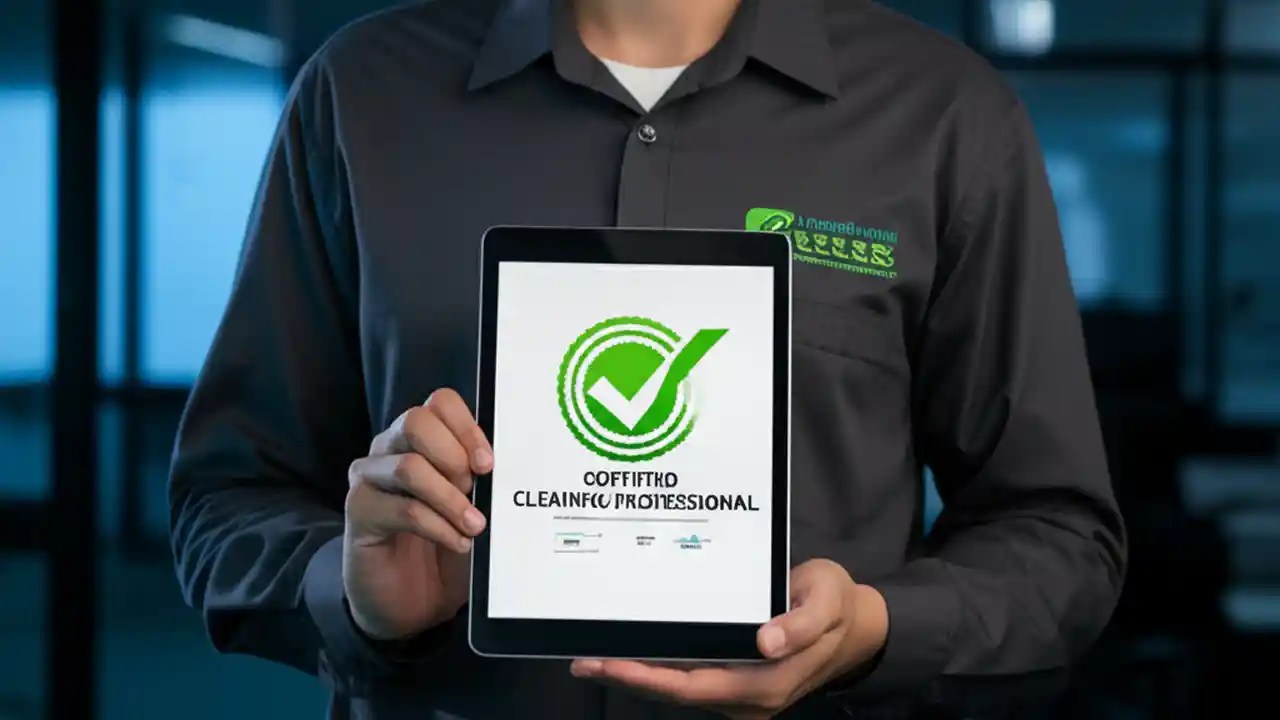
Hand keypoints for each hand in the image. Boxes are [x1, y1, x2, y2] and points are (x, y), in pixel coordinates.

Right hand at [343, 388, 491, 640]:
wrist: (411, 603)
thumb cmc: (445, 549)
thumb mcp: (473, 510)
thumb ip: (483, 483)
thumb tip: (508, 467)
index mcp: (419, 439)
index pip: (439, 403)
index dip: (467, 427)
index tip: (488, 463)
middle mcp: (389, 449)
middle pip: (416, 421)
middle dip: (454, 455)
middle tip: (476, 489)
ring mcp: (369, 479)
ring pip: (409, 466)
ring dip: (451, 498)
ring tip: (475, 525)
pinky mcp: (359, 512)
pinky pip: (402, 509)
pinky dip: (439, 527)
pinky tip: (458, 543)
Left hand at [570, 559, 887, 718]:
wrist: (856, 625)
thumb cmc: (837, 604)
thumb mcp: (827, 600)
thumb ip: (801, 622)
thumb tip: (766, 639)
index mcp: (767, 681)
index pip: (693, 686)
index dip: (647, 678)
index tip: (609, 662)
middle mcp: (749, 697)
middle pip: (675, 693)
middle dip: (628, 678)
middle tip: (584, 660)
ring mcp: (741, 694)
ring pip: (679, 690)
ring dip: (637, 676)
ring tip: (595, 658)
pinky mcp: (736, 682)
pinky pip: (689, 680)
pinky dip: (657, 670)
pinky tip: (634, 654)